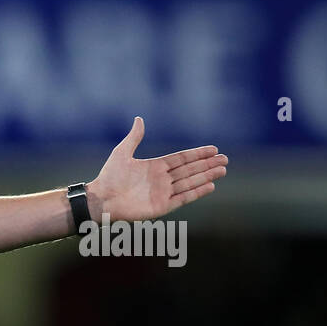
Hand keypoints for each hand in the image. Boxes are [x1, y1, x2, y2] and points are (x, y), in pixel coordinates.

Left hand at [87, 116, 228, 222]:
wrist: (100, 200)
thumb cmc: (109, 177)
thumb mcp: (122, 153)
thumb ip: (134, 138)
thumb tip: (139, 119)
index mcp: (155, 167)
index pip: (182, 159)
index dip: (198, 154)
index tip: (214, 149)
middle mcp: (162, 180)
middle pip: (190, 170)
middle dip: (208, 164)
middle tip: (225, 159)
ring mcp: (163, 193)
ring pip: (190, 182)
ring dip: (207, 176)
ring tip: (223, 170)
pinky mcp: (161, 206)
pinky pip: (183, 198)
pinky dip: (197, 192)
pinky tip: (210, 185)